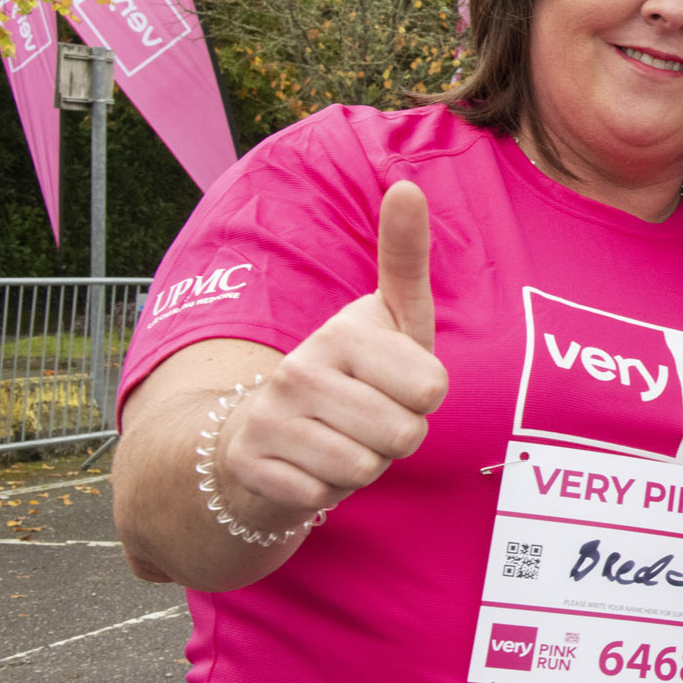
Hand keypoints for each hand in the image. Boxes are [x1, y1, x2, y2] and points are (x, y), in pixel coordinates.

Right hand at [213, 181, 447, 534]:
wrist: (262, 431)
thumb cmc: (354, 373)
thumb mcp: (390, 318)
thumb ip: (405, 257)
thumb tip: (409, 186)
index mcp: (345, 331)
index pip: (431, 389)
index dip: (424, 398)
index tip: (395, 383)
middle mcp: (301, 368)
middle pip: (404, 434)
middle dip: (397, 438)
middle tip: (368, 419)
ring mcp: (270, 417)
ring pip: (365, 469)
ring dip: (363, 467)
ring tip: (340, 440)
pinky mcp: (250, 466)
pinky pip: (324, 497)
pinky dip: (325, 492)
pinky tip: (308, 466)